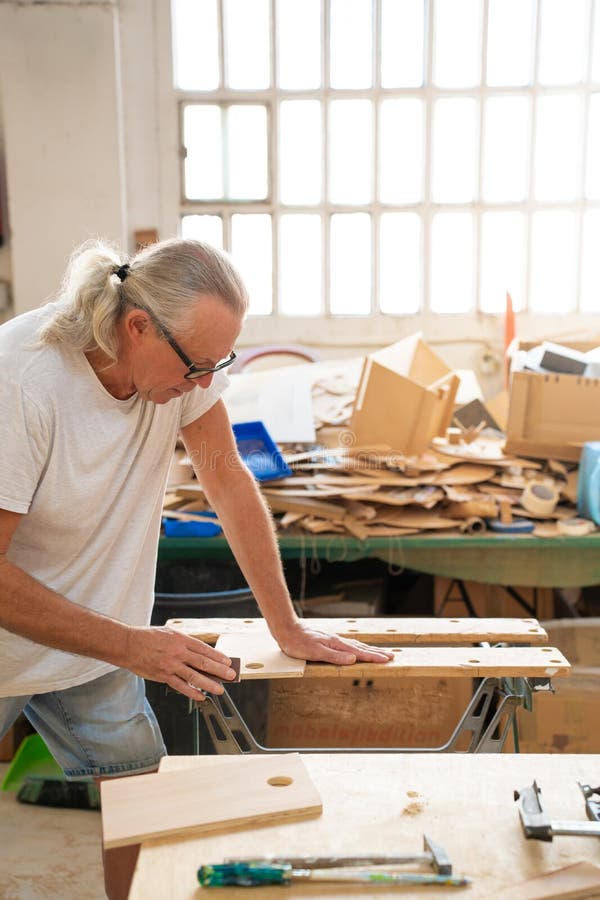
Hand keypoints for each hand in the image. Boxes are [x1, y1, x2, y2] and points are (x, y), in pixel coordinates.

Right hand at [123, 625, 238, 701]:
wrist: (128, 645)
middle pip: (203, 662)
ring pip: (194, 676)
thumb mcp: (169, 633)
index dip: (217, 656)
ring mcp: (170, 665)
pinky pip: (180, 686)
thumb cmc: (148, 638)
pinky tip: (200, 696)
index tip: (227, 662)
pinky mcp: (163, 676)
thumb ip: (184, 643)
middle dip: (219, 670)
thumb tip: (200, 655)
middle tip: (231, 676)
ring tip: (219, 689)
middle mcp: (177, 652)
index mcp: (181, 639)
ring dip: (209, 684)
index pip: (204, 649)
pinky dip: (191, 692)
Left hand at [273, 621, 394, 665]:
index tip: (387, 659)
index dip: (374, 657)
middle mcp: (338, 641)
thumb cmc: (298, 643)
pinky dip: (358, 648)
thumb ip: (335, 657)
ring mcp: (334, 640)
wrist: (287, 629)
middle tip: (391, 656)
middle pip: (361, 648)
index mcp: (337, 645)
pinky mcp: (329, 640)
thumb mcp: (315, 652)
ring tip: (380, 653)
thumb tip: (353, 659)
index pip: (360, 653)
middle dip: (377, 653)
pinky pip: (349, 645)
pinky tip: (357, 650)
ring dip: (369, 650)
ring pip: (356, 646)